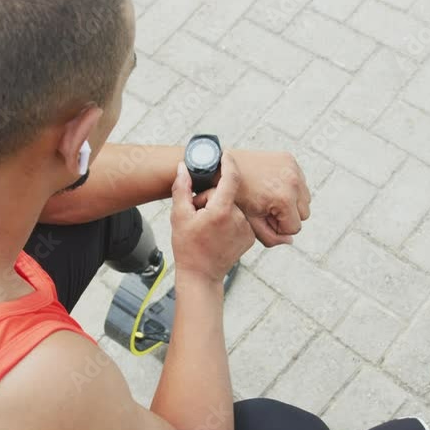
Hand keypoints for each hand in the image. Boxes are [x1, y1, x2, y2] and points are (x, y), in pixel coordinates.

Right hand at [172, 156, 254, 284]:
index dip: (228, 163)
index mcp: (221, 211)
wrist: (201, 275)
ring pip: (233, 206)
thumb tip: (182, 166)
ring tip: (207, 226)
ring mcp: (246, 228)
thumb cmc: (187, 247)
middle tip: (197, 214)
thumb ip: (181, 188)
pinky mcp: (251, 236)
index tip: (226, 154)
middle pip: (226, 194)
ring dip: (220, 210)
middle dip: (211, 198)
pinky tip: (218, 233)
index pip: (231, 178)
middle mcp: (238, 218)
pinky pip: (240, 218)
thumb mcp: (179, 216)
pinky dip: (229, 220)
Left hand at [194, 150, 310, 246]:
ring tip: (268, 198)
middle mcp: (292, 181)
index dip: (278, 228)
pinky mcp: (289, 159)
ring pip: (304, 199)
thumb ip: (271, 237)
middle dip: (287, 216)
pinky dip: (290, 188)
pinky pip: (300, 183)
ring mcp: (292, 167)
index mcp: (284, 198)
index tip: (263, 218)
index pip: (294, 228)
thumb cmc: (234, 196)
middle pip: (303, 214)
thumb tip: (289, 240)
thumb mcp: (250, 222)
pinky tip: (271, 187)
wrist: (221, 166)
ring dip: (291, 203)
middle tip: (265, 208)